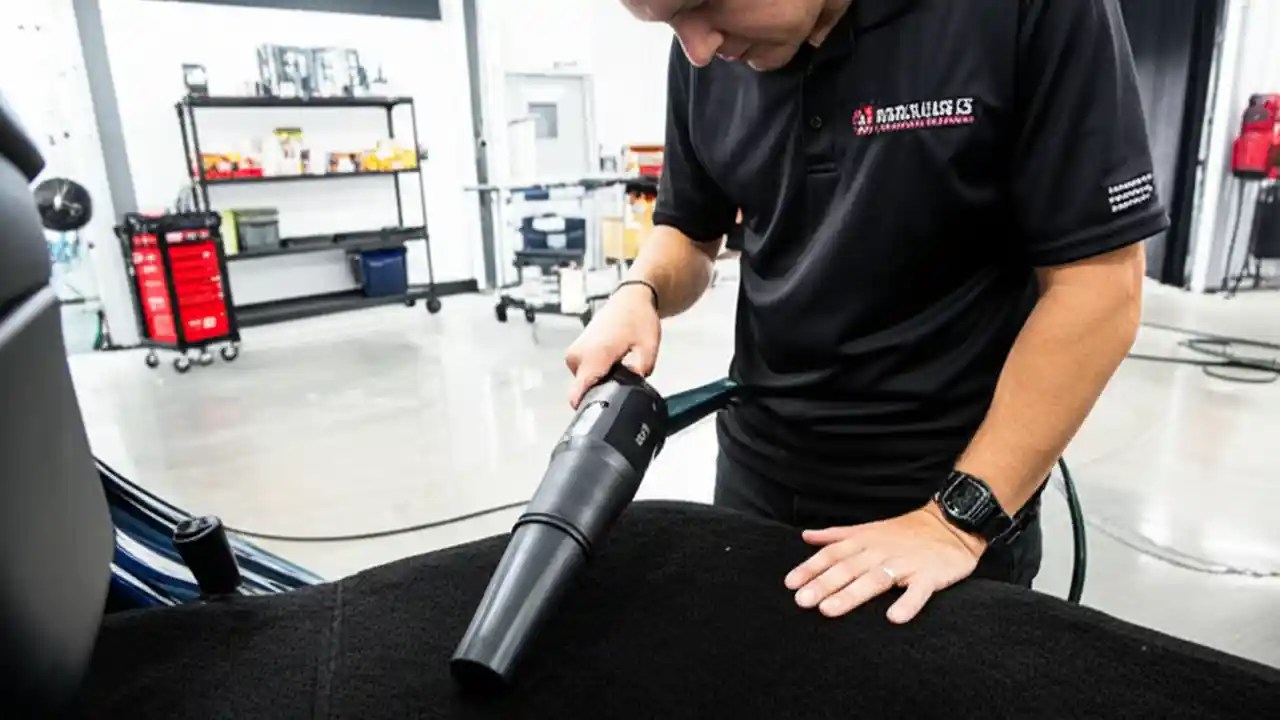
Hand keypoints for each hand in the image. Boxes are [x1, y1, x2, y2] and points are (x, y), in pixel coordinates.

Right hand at [564, 285, 660, 407]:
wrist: (630, 300)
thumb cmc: (638, 319)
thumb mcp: (649, 348)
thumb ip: (641, 371)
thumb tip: (631, 388)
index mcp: (593, 355)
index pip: (578, 394)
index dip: (591, 406)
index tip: (605, 409)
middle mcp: (577, 356)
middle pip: (585, 392)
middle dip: (604, 390)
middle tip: (623, 374)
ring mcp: (573, 355)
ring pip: (585, 384)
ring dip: (601, 380)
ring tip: (618, 363)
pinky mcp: (574, 354)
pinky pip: (584, 374)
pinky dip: (597, 372)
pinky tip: (611, 360)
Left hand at [783, 503, 987, 623]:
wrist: (951, 523)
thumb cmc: (905, 531)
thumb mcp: (868, 529)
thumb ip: (837, 535)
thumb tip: (806, 536)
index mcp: (865, 541)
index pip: (832, 554)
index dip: (810, 568)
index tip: (790, 584)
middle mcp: (880, 552)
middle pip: (848, 568)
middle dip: (823, 584)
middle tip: (802, 601)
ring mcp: (905, 563)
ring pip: (875, 580)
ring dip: (851, 595)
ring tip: (830, 610)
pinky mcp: (930, 575)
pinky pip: (918, 591)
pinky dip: (907, 603)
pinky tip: (894, 618)